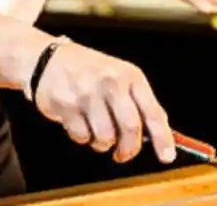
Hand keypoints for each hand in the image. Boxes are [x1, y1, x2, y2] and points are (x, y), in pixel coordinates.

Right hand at [32, 41, 174, 164]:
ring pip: (105, 138)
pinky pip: (82, 137)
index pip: (153, 112)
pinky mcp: (66, 106)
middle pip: (130, 128)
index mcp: (131, 76)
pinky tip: (81, 122)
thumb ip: (139, 103)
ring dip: (103, 144)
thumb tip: (157, 134)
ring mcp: (88, 94)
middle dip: (129, 149)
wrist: (49, 59)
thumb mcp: (121, 77)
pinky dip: (83, 138)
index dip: (162, 138)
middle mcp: (111, 83)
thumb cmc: (91, 71)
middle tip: (123, 154)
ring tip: (98, 132)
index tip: (167, 156)